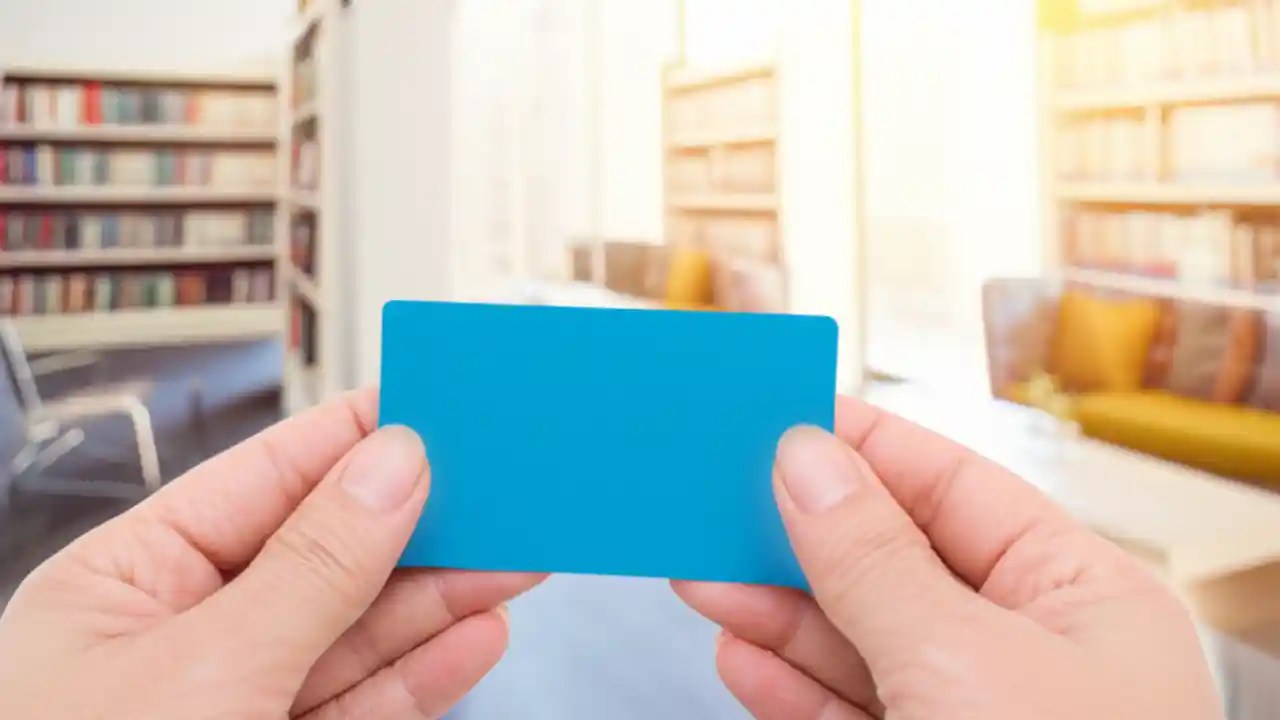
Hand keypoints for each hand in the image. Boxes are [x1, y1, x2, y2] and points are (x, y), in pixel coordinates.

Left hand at [0, 388, 542, 718]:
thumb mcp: (201, 674)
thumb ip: (311, 569)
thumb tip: (393, 464)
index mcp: (124, 586)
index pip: (257, 482)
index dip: (348, 439)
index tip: (431, 402)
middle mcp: (181, 642)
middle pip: (323, 556)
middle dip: (417, 521)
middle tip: (504, 482)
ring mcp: (235, 709)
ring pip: (358, 635)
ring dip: (442, 597)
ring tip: (519, 553)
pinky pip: (365, 707)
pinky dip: (427, 677)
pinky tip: (479, 638)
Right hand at [674, 396, 1221, 718]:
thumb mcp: (962, 662)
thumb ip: (874, 560)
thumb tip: (805, 459)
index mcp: (1082, 598)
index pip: (955, 487)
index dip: (862, 447)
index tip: (776, 418)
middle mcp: (1031, 655)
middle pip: (894, 563)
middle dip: (798, 535)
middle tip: (712, 496)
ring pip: (857, 644)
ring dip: (774, 612)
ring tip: (698, 572)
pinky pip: (844, 717)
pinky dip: (786, 691)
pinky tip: (737, 657)